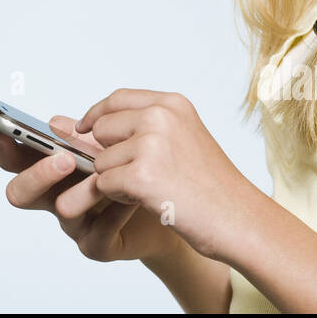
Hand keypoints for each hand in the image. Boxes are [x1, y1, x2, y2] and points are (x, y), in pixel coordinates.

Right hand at [0, 115, 182, 262]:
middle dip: (36, 174)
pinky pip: (99, 231)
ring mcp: (73, 224)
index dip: (5, 146)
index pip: (14, 160)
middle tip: (65, 158)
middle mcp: (53, 196)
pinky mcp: (96, 245)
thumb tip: (54, 123)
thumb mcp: (106, 147)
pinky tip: (131, 197)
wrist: (165, 205)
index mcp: (49, 168)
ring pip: (62, 210)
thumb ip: (80, 138)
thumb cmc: (130, 170)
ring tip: (104, 173)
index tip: (4, 130)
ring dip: (85, 189)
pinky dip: (116, 210)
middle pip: (20, 192)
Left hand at [74, 89, 250, 261]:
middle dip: (109, 154)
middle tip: (137, 174)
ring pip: (100, 161)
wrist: (239, 219)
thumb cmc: (212, 185)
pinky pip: (104, 184)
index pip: (117, 98)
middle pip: (102, 129)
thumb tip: (77, 123)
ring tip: (151, 189)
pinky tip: (148, 201)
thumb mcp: (182, 138)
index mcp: (172, 104)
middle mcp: (160, 116)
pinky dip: (117, 197)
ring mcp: (150, 145)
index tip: (83, 128)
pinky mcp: (141, 176)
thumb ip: (141, 126)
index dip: (97, 114)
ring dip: (115, 180)